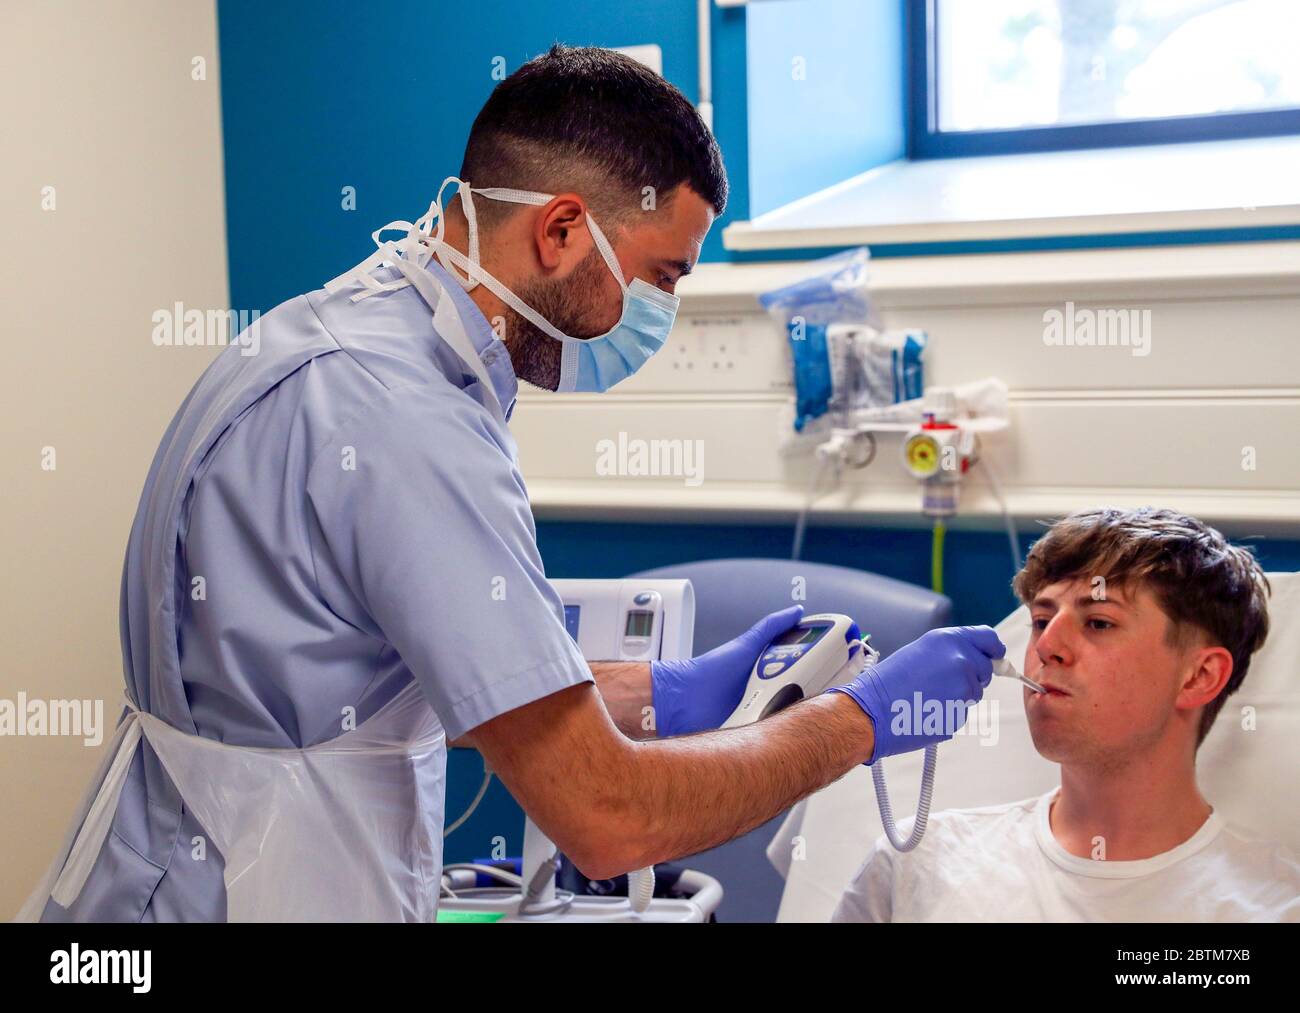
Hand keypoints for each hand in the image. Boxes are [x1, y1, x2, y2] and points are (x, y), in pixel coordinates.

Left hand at [650, 605, 804, 736]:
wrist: (685, 700)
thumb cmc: (711, 671)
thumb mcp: (747, 645)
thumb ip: (771, 627)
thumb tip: (795, 611)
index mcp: (770, 670)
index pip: (803, 670)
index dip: (819, 669)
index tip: (834, 667)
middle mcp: (769, 692)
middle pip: (800, 695)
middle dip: (807, 694)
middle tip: (803, 689)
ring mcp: (763, 713)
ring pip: (789, 717)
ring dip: (791, 714)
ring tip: (783, 705)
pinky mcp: (755, 733)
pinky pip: (773, 735)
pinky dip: (777, 733)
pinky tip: (779, 729)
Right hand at [830, 626, 1002, 762]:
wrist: (873, 710)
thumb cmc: (889, 681)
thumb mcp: (921, 651)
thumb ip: (950, 651)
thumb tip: (974, 659)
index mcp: (950, 639)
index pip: (989, 638)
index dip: (994, 648)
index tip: (995, 655)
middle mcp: (961, 660)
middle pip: (985, 668)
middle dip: (972, 676)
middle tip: (943, 681)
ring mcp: (963, 687)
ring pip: (974, 692)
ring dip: (959, 695)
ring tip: (928, 695)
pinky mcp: (961, 712)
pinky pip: (962, 710)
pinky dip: (950, 711)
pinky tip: (927, 709)